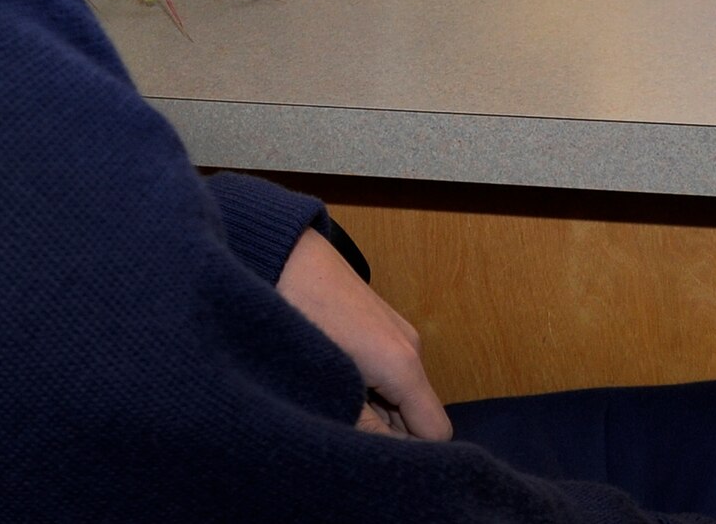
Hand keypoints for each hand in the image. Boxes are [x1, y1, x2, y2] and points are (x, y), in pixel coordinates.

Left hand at [278, 228, 450, 440]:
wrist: (279, 253)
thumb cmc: (301, 315)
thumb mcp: (331, 385)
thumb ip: (365, 429)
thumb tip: (390, 461)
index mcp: (405, 364)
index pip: (436, 433)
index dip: (409, 454)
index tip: (370, 459)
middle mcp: (410, 347)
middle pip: (414, 414)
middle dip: (385, 432)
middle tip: (339, 430)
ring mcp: (394, 331)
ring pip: (396, 393)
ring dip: (370, 409)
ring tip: (327, 402)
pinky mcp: (376, 322)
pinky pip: (383, 370)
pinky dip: (362, 385)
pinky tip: (328, 379)